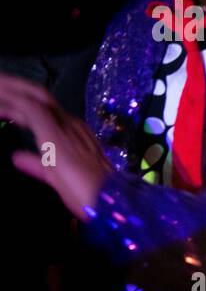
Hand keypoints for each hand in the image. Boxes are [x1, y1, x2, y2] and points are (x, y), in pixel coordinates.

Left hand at [0, 73, 110, 219]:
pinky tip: (0, 104)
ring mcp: (63, 126)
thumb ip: (36, 164)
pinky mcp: (54, 133)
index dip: (19, 105)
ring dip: (11, 92)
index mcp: (72, 133)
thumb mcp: (56, 178)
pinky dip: (13, 102)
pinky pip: (30, 109)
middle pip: (37, 98)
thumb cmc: (91, 194)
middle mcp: (70, 124)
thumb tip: (17, 157)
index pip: (42, 111)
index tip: (1, 104)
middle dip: (13, 91)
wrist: (110, 200)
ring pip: (32, 99)